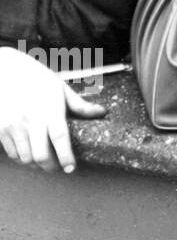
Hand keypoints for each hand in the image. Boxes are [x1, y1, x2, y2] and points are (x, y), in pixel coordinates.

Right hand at [0, 48, 105, 172]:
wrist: (3, 70)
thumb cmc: (35, 78)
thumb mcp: (60, 88)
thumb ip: (79, 105)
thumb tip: (102, 112)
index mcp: (50, 109)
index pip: (60, 138)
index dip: (66, 156)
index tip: (71, 168)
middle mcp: (31, 120)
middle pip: (41, 155)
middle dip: (51, 166)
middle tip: (59, 167)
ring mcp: (14, 126)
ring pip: (25, 158)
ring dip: (36, 164)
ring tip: (45, 161)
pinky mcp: (1, 129)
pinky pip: (12, 153)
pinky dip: (22, 158)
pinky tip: (29, 153)